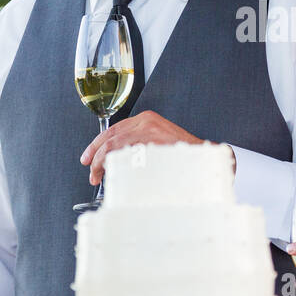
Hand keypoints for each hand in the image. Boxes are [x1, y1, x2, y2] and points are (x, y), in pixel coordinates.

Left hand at [79, 111, 214, 184]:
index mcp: (146, 119)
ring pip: (114, 144)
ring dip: (102, 162)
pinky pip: (128, 152)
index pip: (113, 129)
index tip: (88, 159)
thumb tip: (113, 161)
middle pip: (110, 136)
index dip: (96, 145)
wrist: (207, 157)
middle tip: (91, 172)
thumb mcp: (156, 145)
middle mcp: (146, 120)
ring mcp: (151, 129)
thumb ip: (138, 146)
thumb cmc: (181, 155)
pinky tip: (114, 173)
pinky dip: (117, 164)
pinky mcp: (154, 141)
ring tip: (99, 176)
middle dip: (95, 156)